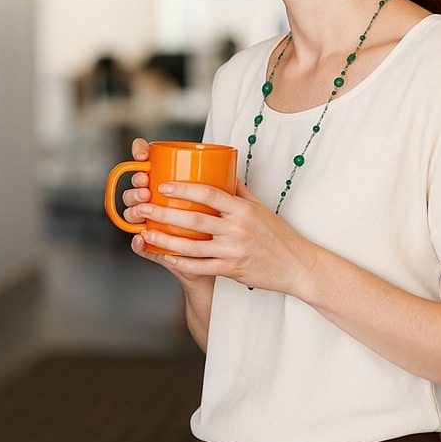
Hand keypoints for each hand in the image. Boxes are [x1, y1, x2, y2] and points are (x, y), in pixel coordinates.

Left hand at [128, 177, 311, 292]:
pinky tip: (166, 257)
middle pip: (194, 220)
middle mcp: (237, 229)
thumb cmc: (278, 235)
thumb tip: (224, 171)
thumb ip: (239, 191)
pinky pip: (202, 266)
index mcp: (243, 210)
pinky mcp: (232, 269)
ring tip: (146, 233)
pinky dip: (182, 262)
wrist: (297, 266)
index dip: (184, 189)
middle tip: (142, 208)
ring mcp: (234, 251)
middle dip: (164, 213)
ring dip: (166, 240)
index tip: (164, 186)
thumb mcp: (261, 207)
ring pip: (193, 246)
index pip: (209, 194)